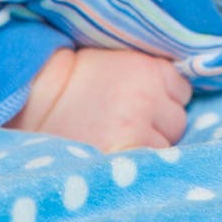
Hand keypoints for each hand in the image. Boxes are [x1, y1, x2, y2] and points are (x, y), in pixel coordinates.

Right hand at [6, 47, 191, 151]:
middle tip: (128, 119)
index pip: (182, 90)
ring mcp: (137, 124)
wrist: (39, 98)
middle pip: (178, 119)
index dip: (164, 97)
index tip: (143, 99)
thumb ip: (152, 72)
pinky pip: (150, 161)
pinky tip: (118, 148)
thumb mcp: (122, 60)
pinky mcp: (125, 150)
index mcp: (148, 67)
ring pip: (166, 144)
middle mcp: (147, 94)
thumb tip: (181, 91)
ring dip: (149, 143)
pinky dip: (137, 159)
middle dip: (159, 122)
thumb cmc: (80, 78)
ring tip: (119, 133)